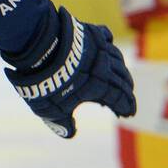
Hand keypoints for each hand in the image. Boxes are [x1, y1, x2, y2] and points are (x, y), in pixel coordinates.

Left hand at [3, 6, 135, 136]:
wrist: (39, 48)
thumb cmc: (47, 82)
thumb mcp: (52, 111)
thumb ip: (63, 124)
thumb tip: (70, 134)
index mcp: (101, 87)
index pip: (121, 100)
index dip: (126, 108)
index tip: (128, 114)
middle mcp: (105, 67)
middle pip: (123, 80)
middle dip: (127, 91)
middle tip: (126, 100)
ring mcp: (99, 48)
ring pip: (117, 60)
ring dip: (121, 70)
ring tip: (120, 77)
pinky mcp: (89, 33)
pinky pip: (105, 37)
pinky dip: (109, 44)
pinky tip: (109, 44)